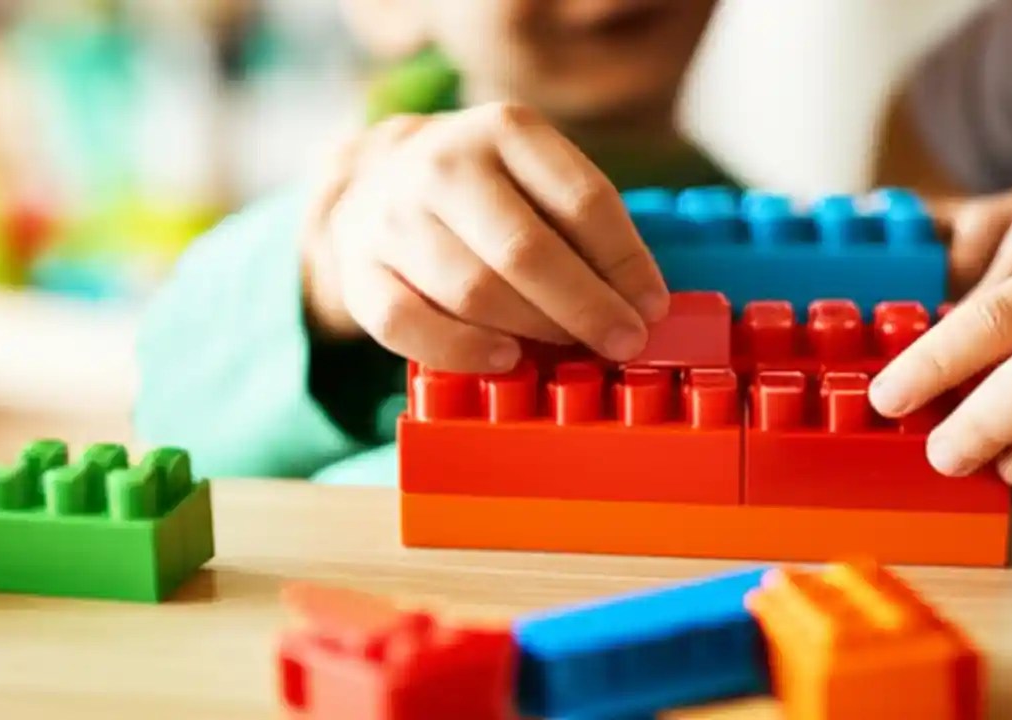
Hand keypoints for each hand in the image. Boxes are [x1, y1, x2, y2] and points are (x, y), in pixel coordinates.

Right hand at [302, 102, 669, 371]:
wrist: (374, 182)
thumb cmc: (485, 193)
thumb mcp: (537, 177)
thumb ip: (585, 228)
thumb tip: (641, 303)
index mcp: (505, 130)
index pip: (583, 200)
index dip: (626, 263)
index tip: (652, 308)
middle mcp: (444, 165)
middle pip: (527, 252)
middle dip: (587, 308)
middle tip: (624, 344)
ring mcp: (393, 218)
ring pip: (475, 292)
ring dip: (534, 331)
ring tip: (569, 349)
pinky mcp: (359, 271)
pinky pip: (410, 326)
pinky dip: (462, 351)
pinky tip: (504, 361)